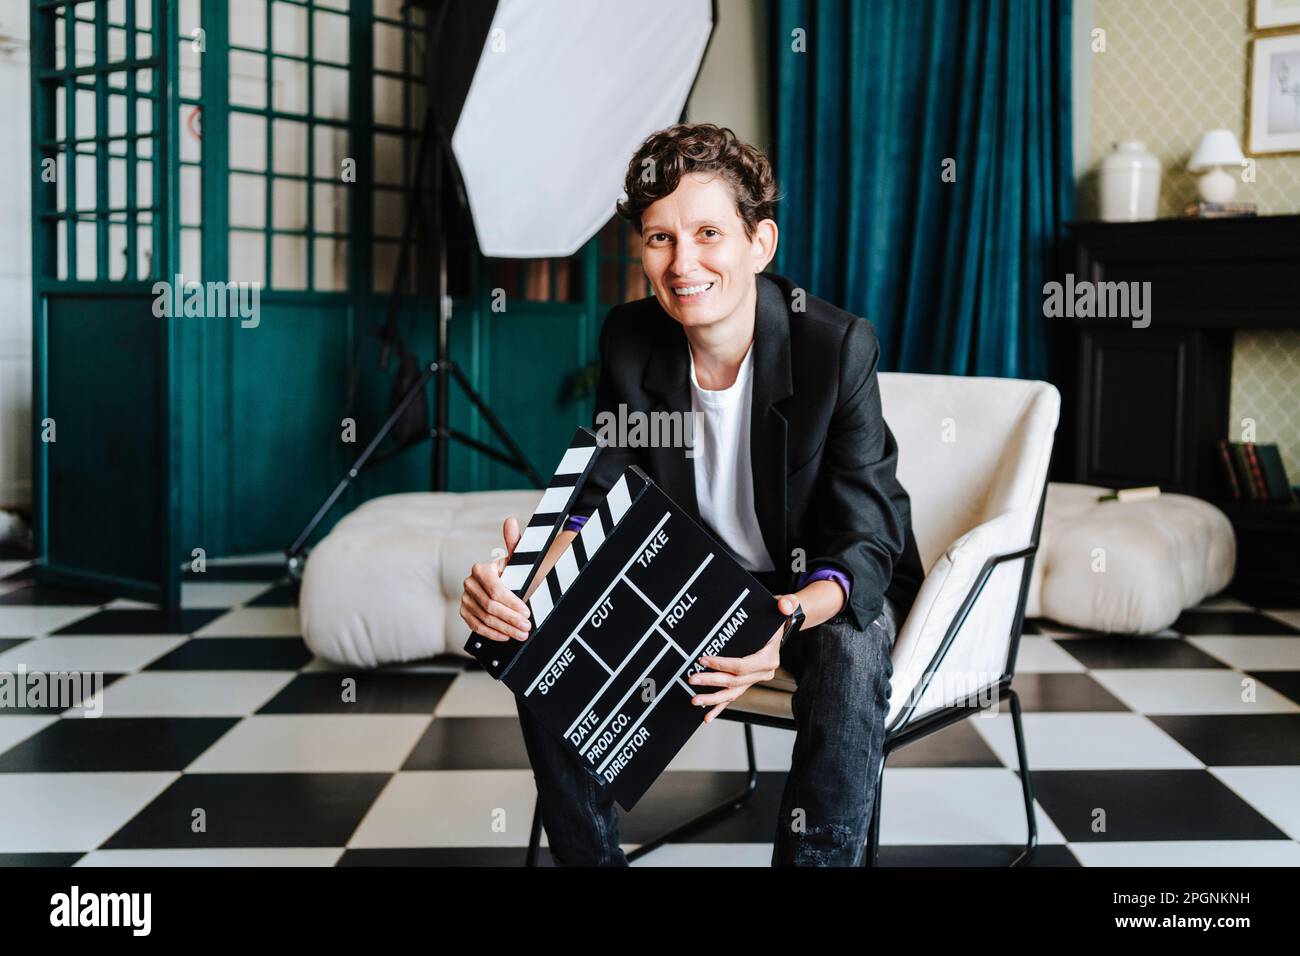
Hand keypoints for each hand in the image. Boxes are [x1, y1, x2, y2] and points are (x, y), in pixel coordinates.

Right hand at [459, 517, 532, 642]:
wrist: (503, 583)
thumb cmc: (512, 571)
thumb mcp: (516, 558)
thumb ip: (514, 542)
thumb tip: (510, 521)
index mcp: (481, 569)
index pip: (496, 590)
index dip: (512, 604)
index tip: (527, 612)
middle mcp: (469, 583)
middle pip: (491, 607)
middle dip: (511, 619)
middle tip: (526, 627)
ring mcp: (465, 599)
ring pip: (485, 618)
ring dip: (504, 628)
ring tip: (521, 633)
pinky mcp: (464, 612)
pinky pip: (476, 626)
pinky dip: (491, 633)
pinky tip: (505, 636)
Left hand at [688, 594, 797, 723]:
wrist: (781, 626)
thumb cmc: (778, 618)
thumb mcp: (785, 606)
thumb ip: (786, 605)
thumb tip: (784, 607)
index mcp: (769, 658)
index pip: (742, 666)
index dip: (722, 664)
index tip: (704, 660)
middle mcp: (763, 672)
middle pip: (734, 681)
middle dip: (712, 681)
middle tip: (692, 679)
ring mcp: (754, 679)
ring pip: (732, 693)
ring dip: (713, 699)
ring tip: (695, 700)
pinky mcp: (747, 682)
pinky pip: (732, 697)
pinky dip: (720, 706)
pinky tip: (707, 714)